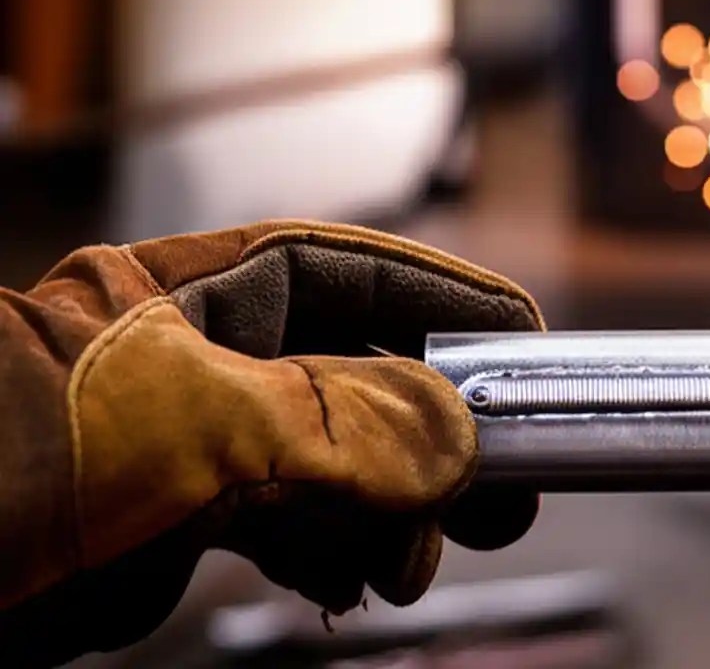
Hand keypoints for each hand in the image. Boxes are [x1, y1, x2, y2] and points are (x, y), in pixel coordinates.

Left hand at [0, 220, 542, 665]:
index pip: (345, 269)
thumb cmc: (20, 456)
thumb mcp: (200, 427)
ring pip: (335, 464)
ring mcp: (196, 441)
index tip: (518, 334)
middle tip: (504, 483)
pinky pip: (296, 527)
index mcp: (193, 293)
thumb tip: (457, 439)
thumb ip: (345, 425)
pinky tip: (355, 582)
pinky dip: (338, 555)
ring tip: (413, 564)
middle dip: (432, 435)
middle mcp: (202, 358)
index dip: (439, 298)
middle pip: (357, 377)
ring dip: (391, 514)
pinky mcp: (185, 518)